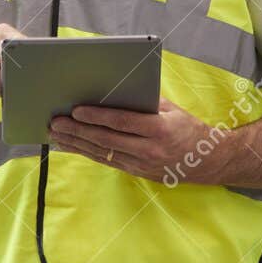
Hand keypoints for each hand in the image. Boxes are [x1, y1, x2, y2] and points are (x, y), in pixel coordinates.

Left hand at [48, 99, 218, 183]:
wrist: (205, 161)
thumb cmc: (187, 127)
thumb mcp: (170, 109)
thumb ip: (144, 101)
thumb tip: (113, 90)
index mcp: (159, 130)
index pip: (122, 122)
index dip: (97, 116)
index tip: (76, 110)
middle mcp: (149, 150)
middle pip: (106, 139)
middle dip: (78, 131)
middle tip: (56, 122)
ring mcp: (141, 164)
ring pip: (102, 153)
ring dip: (76, 144)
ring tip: (56, 134)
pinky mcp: (136, 172)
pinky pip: (107, 161)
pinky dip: (87, 152)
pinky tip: (72, 146)